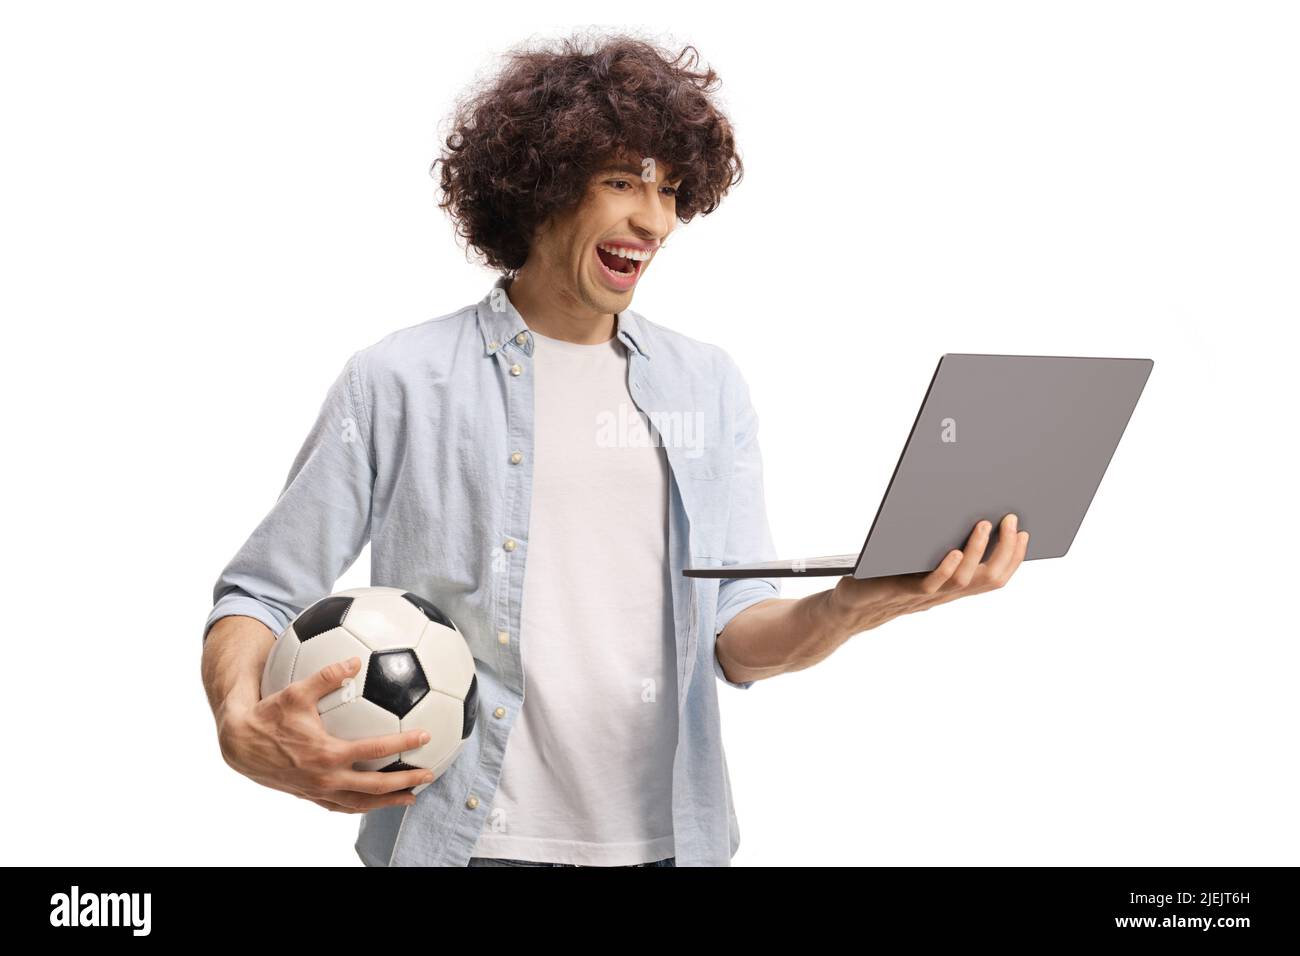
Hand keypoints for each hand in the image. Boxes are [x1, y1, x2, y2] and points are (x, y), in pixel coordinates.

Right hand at [217, 656, 436, 813]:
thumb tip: (354, 661)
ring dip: (386, 801)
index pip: (375, 749)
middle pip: (375, 786)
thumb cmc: (268, 714)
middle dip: (404, 782)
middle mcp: (325, 777)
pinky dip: (361, 805)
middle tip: (428, 775)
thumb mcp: (295, 691)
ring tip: (410, 797)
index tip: (425, 737)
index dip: (403, 744)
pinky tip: (373, 800)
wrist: (238, 744)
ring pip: (359, 803)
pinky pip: (340, 806)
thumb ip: (327, 677)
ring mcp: (317, 790)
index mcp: (327, 753)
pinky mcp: (309, 796)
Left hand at [829, 513, 1029, 629]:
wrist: (852, 604)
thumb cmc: (887, 577)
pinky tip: (952, 551)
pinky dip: (944, 569)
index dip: (1014, 557)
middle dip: (1004, 549)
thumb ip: (944, 545)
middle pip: (987, 578)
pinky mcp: (902, 590)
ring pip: (963, 580)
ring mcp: (925, 594)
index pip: (995, 577)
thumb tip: (966, 514)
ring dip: (977, 551)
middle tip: (1010, 520)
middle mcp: (945, 593)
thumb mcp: (921, 560)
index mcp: (954, 585)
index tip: (1025, 532)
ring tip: (982, 525)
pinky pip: (929, 584)